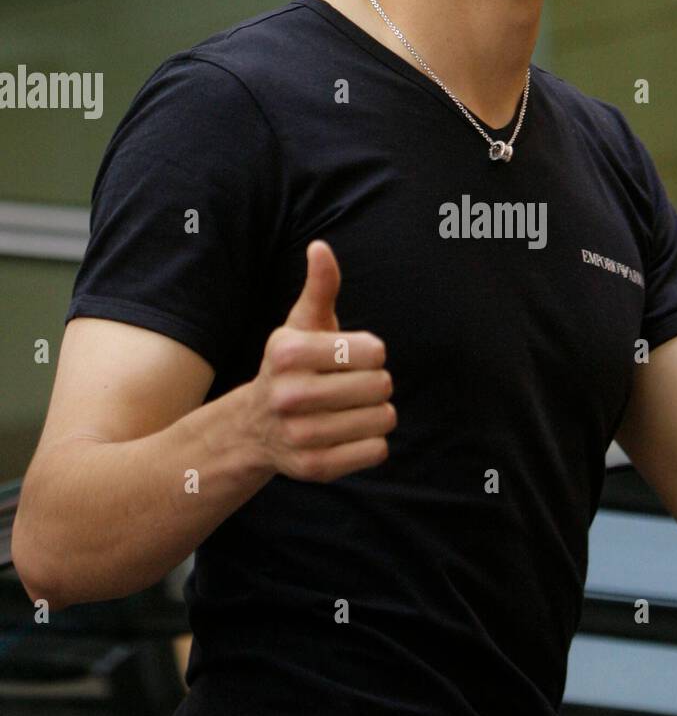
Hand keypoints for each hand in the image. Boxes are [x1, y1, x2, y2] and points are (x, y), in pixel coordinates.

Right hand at [245, 239, 395, 482]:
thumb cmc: (291, 366)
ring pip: (384, 419)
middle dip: (376, 383)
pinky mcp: (314, 468)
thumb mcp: (301, 324)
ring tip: (350, 409)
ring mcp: (300, 435)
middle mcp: (288, 395)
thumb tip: (321, 247)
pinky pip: (377, 451)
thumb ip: (320, 286)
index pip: (374, 351)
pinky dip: (372, 442)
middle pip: (382, 385)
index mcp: (287, 352)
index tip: (350, 357)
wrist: (254, 428)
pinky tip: (348, 433)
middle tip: (351, 386)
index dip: (371, 353)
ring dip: (377, 413)